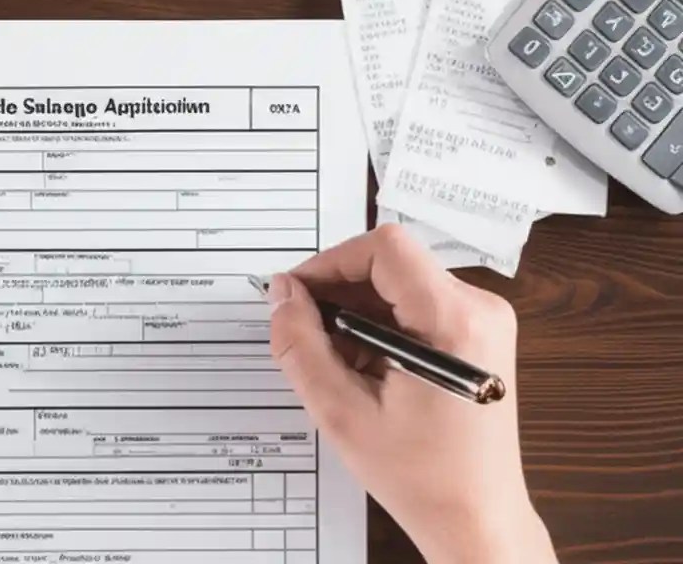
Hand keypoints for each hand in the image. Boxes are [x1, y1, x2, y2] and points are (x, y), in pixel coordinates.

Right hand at [268, 224, 555, 563]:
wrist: (476, 516)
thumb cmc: (421, 476)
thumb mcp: (342, 412)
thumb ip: (302, 346)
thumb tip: (282, 295)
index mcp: (454, 322)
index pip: (385, 249)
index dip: (330, 262)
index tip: (295, 294)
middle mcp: (480, 309)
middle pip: (392, 263)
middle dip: (339, 291)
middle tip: (305, 333)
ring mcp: (484, 320)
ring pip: (401, 282)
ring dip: (357, 310)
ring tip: (337, 360)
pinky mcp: (479, 333)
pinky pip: (417, 303)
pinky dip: (381, 323)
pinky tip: (364, 365)